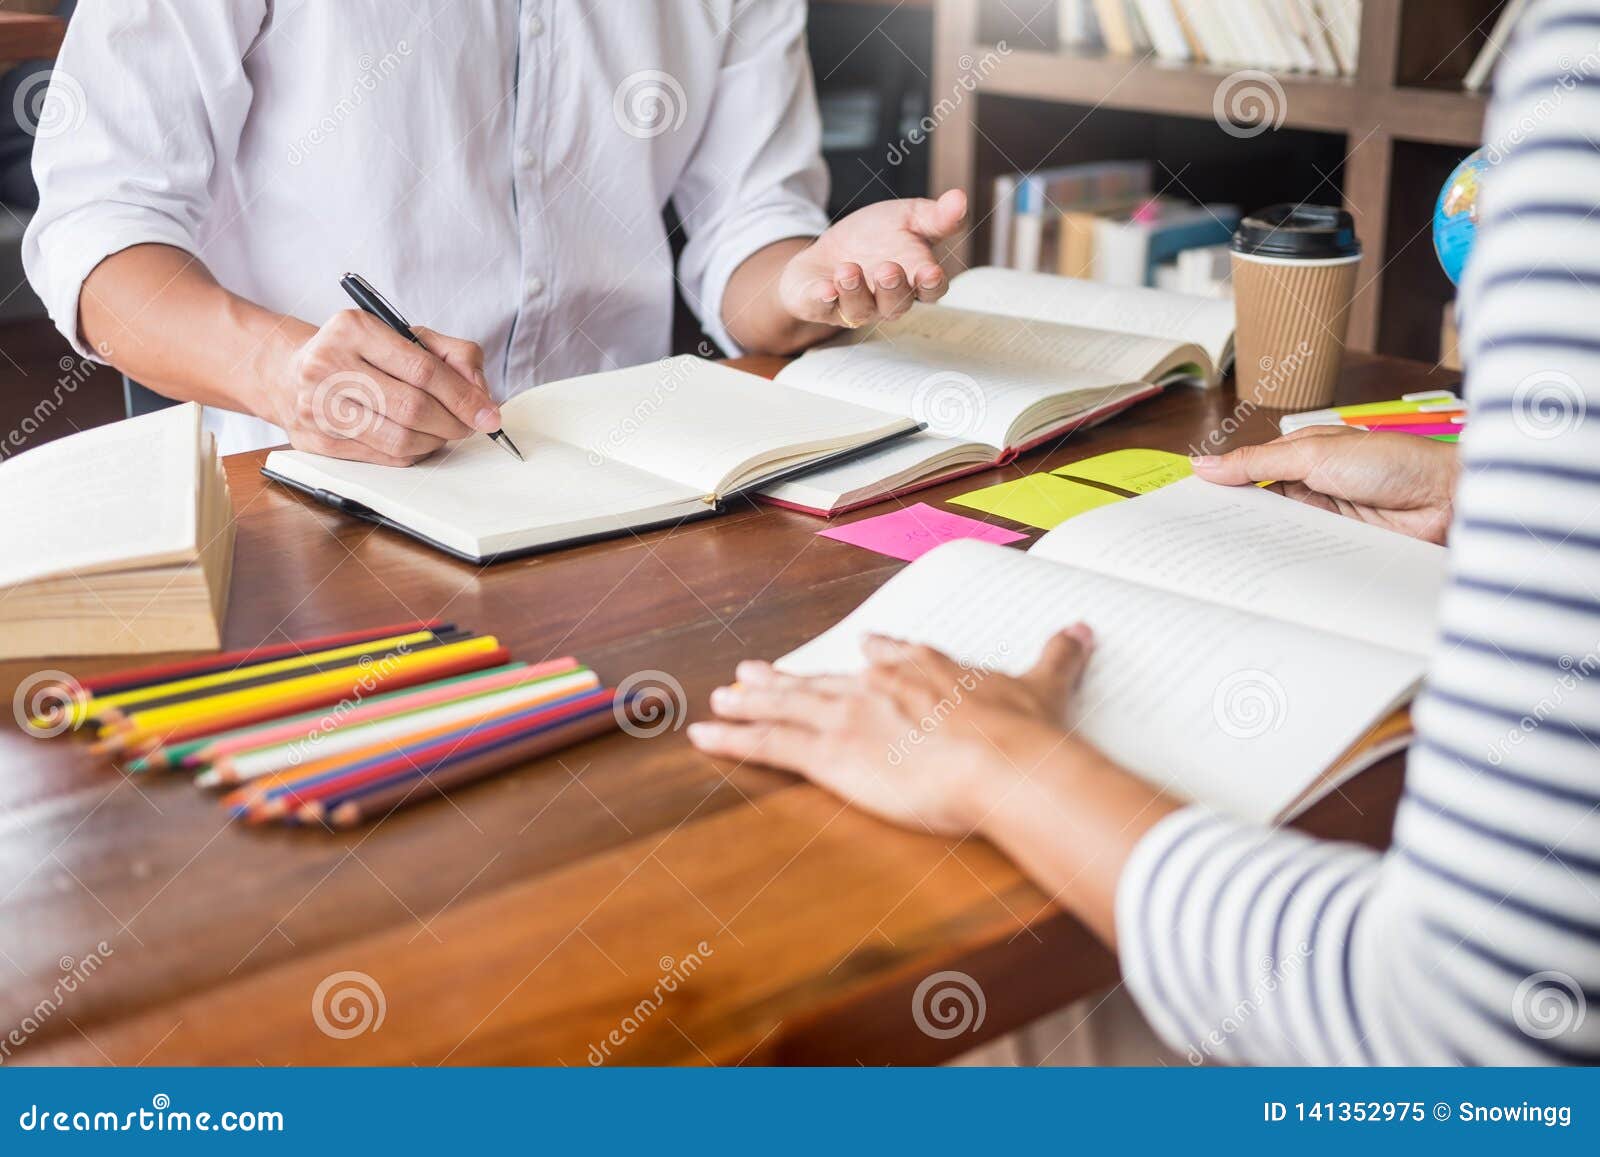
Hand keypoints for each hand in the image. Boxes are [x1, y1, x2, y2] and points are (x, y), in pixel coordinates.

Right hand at [264, 310, 501, 465]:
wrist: (290, 373)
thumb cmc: (361, 353)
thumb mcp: (405, 336)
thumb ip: (453, 355)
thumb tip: (481, 395)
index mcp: (353, 328)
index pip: (423, 370)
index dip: (464, 397)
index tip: (489, 414)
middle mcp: (328, 365)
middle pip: (413, 408)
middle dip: (454, 422)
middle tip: (470, 426)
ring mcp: (317, 406)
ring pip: (399, 439)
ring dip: (436, 441)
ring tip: (444, 431)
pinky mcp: (317, 441)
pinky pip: (384, 457)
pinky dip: (413, 452)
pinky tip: (418, 439)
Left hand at [687, 626, 1095, 834]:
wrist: (1003, 761)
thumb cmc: (1024, 729)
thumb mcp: (1044, 683)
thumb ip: (1058, 654)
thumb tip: (1082, 628)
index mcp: (924, 666)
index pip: (887, 656)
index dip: (870, 657)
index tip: (860, 652)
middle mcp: (876, 684)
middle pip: (823, 679)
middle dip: (788, 678)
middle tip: (756, 672)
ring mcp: (847, 716)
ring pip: (786, 706)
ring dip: (751, 702)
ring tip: (722, 697)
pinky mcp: (828, 753)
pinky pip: (768, 745)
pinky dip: (734, 739)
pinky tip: (704, 736)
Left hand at [779, 189, 966, 328]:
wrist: (832, 249)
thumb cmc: (876, 237)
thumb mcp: (907, 217)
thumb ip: (934, 216)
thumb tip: (960, 199)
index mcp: (913, 279)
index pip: (930, 290)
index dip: (931, 284)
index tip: (930, 273)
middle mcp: (886, 300)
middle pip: (896, 305)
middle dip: (892, 289)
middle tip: (887, 269)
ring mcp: (854, 306)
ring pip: (859, 310)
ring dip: (855, 292)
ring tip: (848, 270)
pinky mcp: (820, 306)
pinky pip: (821, 308)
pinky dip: (822, 300)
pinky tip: (825, 289)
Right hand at [1191, 426, 1459, 542]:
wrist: (1447, 499)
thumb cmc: (1391, 461)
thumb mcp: (1313, 453)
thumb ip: (1257, 463)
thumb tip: (1204, 464)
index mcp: (1301, 456)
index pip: (1249, 473)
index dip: (1220, 487)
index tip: (1187, 505)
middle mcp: (1311, 487)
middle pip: (1260, 507)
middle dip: (1234, 521)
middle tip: (1195, 540)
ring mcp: (1325, 519)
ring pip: (1280, 534)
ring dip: (1260, 544)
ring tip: (1220, 561)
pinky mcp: (1339, 547)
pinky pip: (1304, 555)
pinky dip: (1287, 562)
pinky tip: (1262, 571)